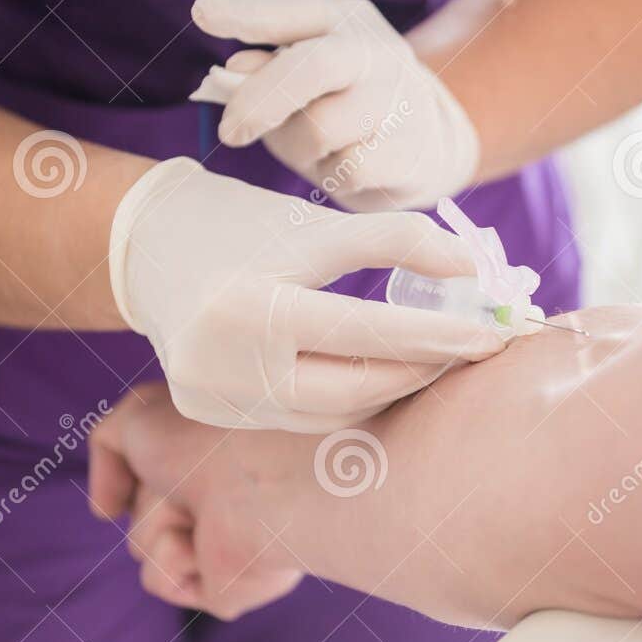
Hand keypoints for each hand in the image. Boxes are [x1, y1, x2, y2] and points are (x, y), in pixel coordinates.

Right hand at [88, 383, 309, 619]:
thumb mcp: (139, 416)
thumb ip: (109, 444)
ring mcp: (225, 548)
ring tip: (202, 512)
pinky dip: (172, 559)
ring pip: (143, 548)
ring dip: (157, 526)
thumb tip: (106, 513)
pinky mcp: (225, 587)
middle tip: (189, 483)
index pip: (157, 479)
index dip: (150, 469)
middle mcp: (223, 506)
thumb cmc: (205, 438)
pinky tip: (207, 545)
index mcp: (218, 467)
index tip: (166, 458)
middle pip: (142, 514)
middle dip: (151, 498)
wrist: (253, 479)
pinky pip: (161, 580)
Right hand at [109, 157, 504, 431]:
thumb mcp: (317, 223)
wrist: (147, 244)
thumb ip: (398, 241)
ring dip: (389, 390)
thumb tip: (475, 268)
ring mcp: (211, 398)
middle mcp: (222, 364)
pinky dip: (344, 400)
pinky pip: (297, 418)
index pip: (365, 333)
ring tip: (434, 361)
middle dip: (422, 369)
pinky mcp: (206, 412)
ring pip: (329, 413)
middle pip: (352, 386)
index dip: (437, 336)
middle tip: (474, 350)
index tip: (494, 334)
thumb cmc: (243, 224)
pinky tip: (380, 379)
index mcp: (246, 305)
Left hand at [190, 0, 479, 210]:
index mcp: (346, 20)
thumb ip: (268, 61)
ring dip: (297, 146)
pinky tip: (338, 166)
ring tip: (308, 145)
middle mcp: (376, 52)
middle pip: (311, 67)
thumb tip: (234, 67)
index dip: (246, 13)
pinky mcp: (407, 152)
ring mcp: (398, 101)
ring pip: (321, 128)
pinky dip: (330, 173)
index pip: (292, 12)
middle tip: (229, 131)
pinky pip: (347, 169)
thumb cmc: (346, 98)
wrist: (427, 140)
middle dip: (261, 99)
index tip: (201, 13)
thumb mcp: (307, 68)